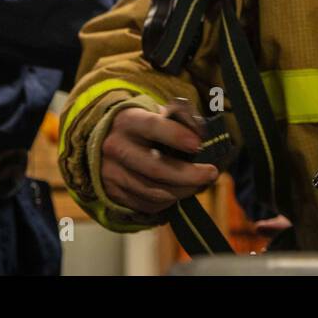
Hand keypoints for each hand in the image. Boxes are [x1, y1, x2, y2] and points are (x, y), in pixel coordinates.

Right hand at [100, 106, 219, 213]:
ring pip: (153, 191)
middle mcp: (116, 147)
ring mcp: (112, 172)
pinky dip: (168, 202)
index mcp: (129, 121)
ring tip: (200, 184)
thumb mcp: (156, 114)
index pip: (152, 127)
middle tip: (211, 173)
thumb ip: (179, 118)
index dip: (176, 136)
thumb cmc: (143, 127)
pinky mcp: (112, 193)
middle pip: (155, 168)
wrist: (106, 140)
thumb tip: (202, 133)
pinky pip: (146, 204)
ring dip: (182, 191)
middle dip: (189, 175)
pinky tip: (180, 193)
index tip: (198, 144)